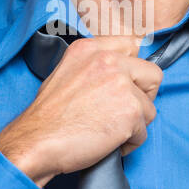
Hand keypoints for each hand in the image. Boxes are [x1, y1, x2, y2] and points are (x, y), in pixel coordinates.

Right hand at [0, 35, 162, 188]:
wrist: (37, 141)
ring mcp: (121, 84)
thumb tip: (120, 74)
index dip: (133, 70)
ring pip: (150, 107)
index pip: (132, 46)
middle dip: (143, 97)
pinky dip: (129, 143)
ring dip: (134, 124)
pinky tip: (108, 143)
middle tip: (123, 112)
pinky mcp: (130, 111)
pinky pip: (144, 131)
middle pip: (152, 74)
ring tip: (109, 131)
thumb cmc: (47, 117)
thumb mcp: (65, 73)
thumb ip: (94, 67)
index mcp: (90, 49)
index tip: (128, 84)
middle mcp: (108, 60)